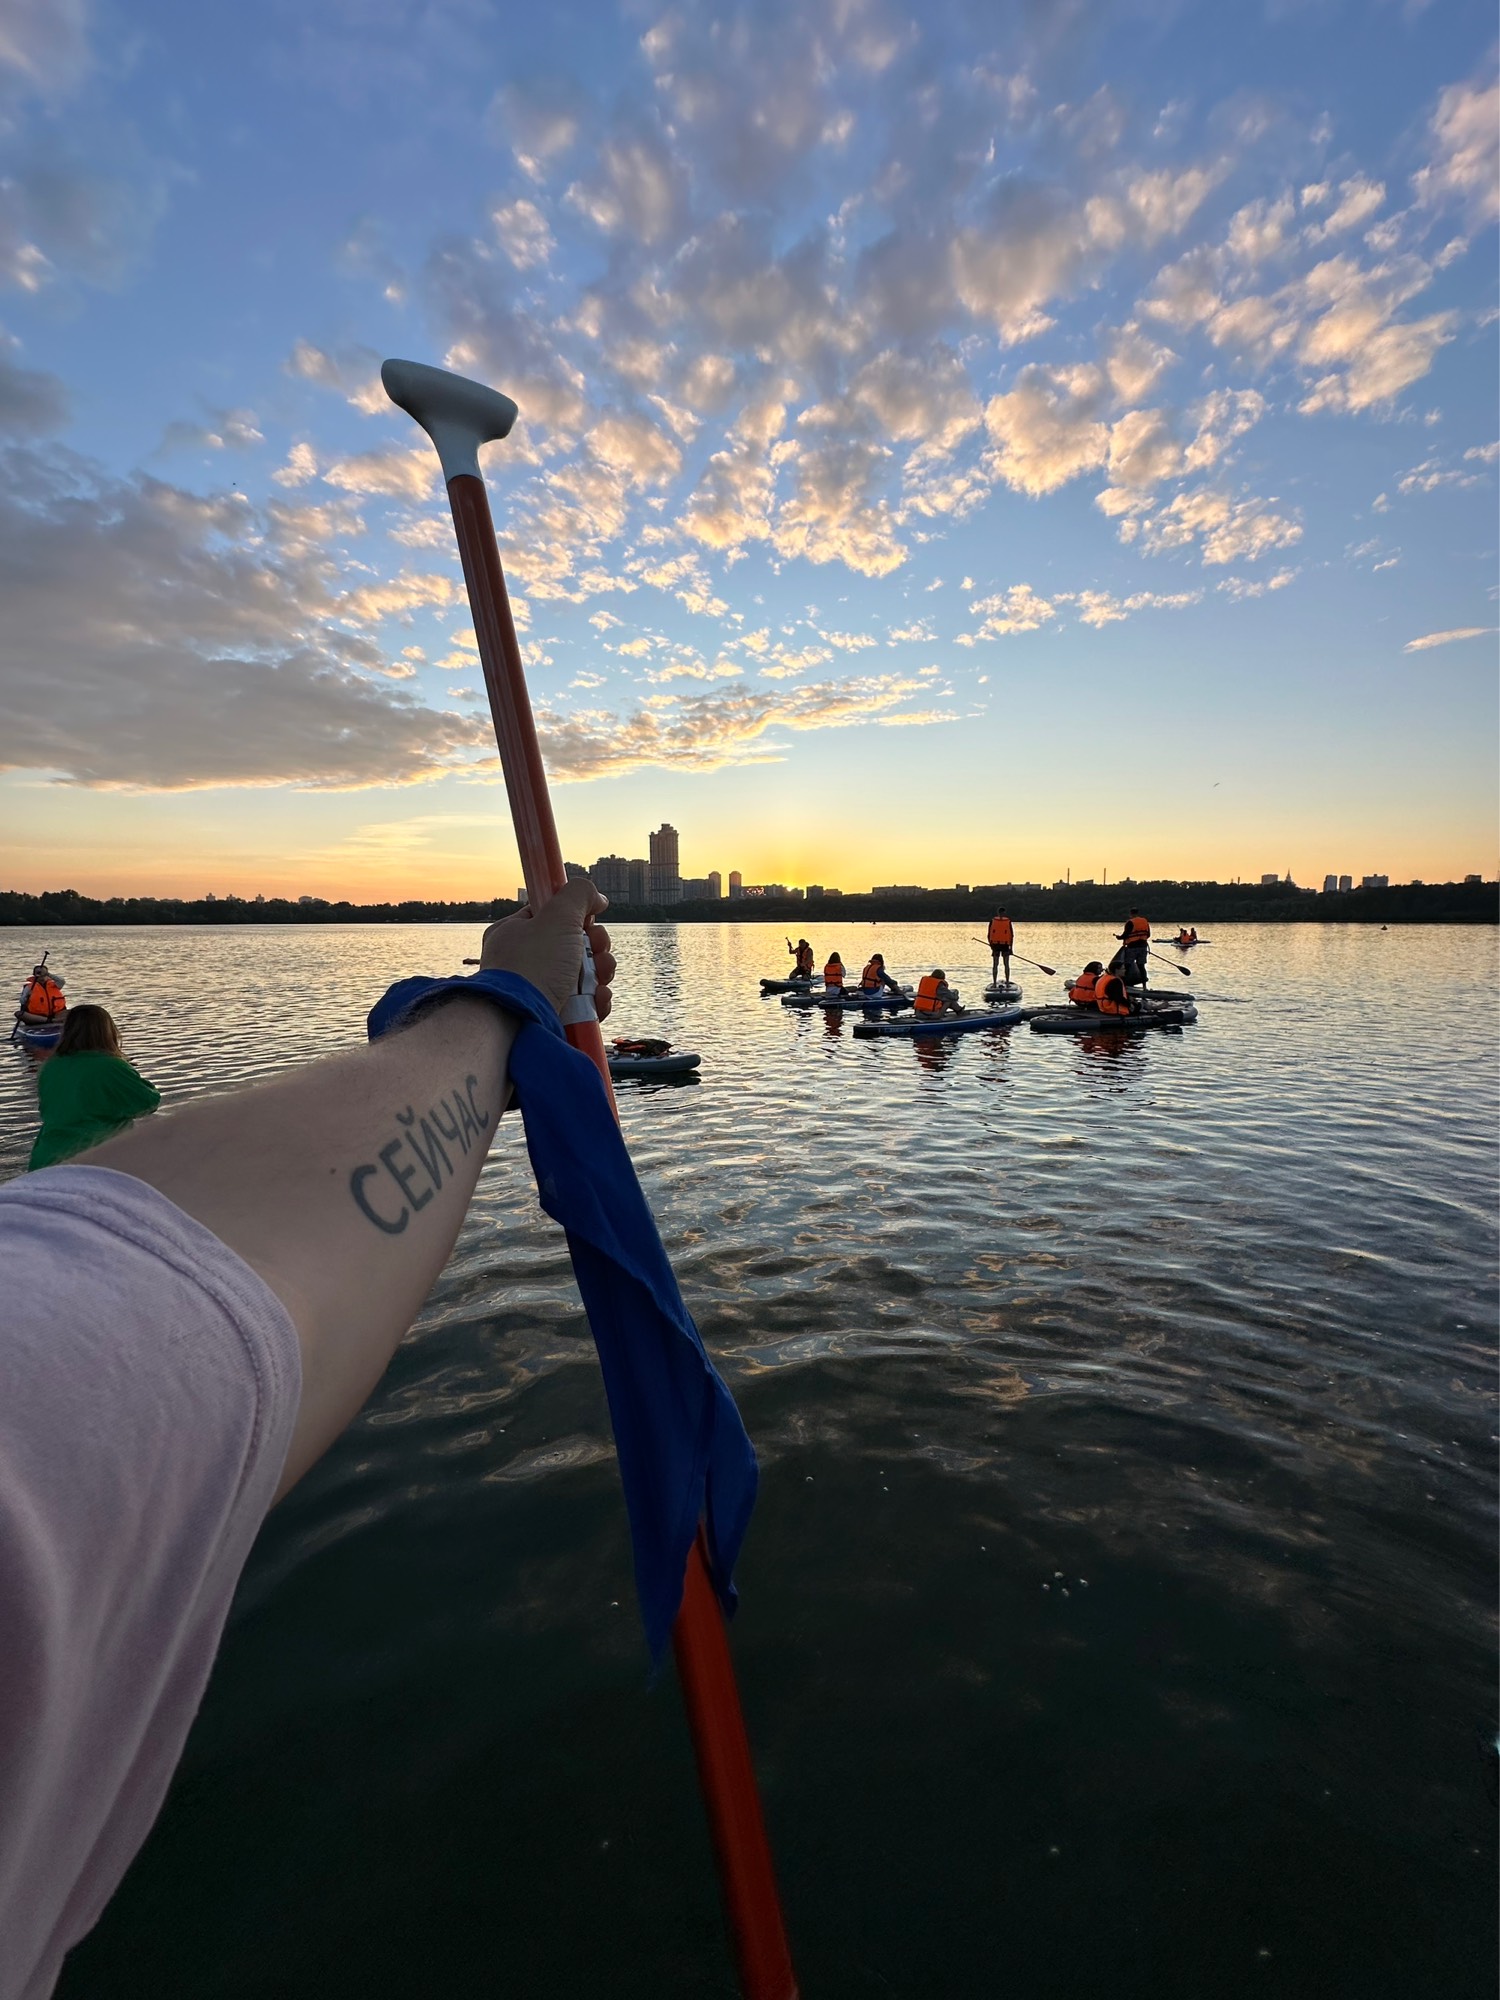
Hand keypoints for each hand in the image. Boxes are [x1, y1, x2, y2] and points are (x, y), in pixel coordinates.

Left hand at [477, 878, 616, 1022]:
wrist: (520, 1022)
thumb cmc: (534, 966)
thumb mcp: (558, 915)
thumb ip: (578, 894)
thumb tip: (596, 897)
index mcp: (514, 933)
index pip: (550, 916)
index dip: (575, 916)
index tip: (587, 920)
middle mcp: (524, 962)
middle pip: (573, 945)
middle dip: (596, 946)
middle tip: (598, 948)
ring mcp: (539, 991)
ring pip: (583, 975)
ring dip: (601, 972)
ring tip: (601, 976)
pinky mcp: (555, 1016)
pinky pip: (585, 1004)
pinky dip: (597, 1000)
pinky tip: (599, 998)